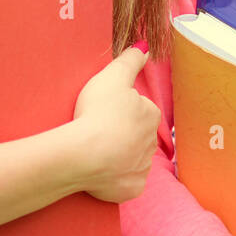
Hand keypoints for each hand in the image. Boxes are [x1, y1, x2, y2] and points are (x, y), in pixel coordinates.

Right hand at [72, 46, 160, 203]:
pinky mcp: (131, 188)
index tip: (105, 112)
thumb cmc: (98, 113)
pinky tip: (101, 172)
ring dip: (120, 156)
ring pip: (132, 158)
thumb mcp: (112, 76)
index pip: (140, 110)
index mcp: (150, 115)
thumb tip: (146, 47)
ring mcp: (143, 167)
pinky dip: (116, 179)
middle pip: (137, 135)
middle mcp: (152, 142)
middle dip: (123, 133)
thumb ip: (130, 60)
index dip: (121, 110)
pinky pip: (126, 182)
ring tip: (97, 151)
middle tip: (99, 131)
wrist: (84, 154)